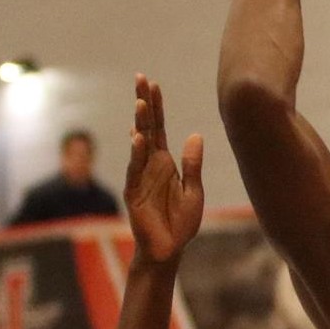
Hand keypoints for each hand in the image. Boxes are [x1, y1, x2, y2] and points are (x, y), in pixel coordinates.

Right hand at [125, 75, 204, 265]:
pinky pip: (135, 170)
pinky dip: (136, 154)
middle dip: (144, 103)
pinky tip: (137, 137)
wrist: (169, 250)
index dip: (156, 106)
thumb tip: (194, 135)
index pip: (159, 128)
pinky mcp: (134, 193)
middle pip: (146, 128)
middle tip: (141, 78)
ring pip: (139, 145)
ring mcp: (140, 177)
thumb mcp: (194, 191)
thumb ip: (192, 164)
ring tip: (141, 102)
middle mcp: (150, 165)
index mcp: (165, 162)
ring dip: (140, 123)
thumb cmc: (180, 223)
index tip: (153, 84)